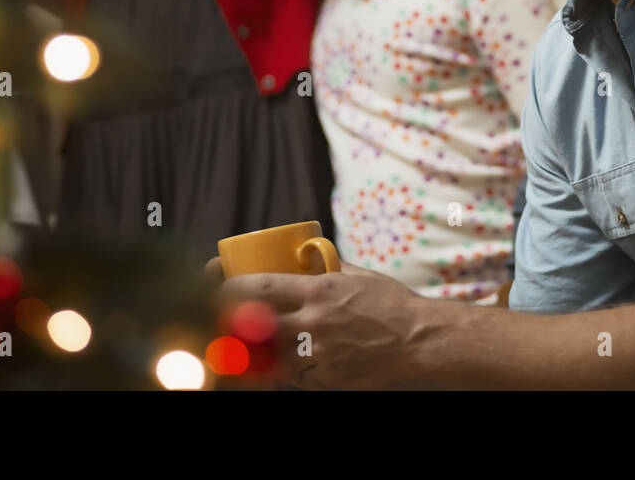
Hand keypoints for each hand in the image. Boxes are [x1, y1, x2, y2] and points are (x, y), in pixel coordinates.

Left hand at [213, 262, 427, 389]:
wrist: (418, 341)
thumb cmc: (392, 304)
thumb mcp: (358, 276)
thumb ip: (328, 267)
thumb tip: (306, 257)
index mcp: (320, 291)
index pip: (259, 287)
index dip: (229, 283)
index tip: (217, 279)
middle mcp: (314, 323)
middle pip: (252, 324)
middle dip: (228, 318)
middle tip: (216, 313)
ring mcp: (318, 354)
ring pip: (266, 356)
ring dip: (250, 349)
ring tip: (240, 342)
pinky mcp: (326, 378)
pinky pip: (291, 377)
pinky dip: (279, 370)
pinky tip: (276, 363)